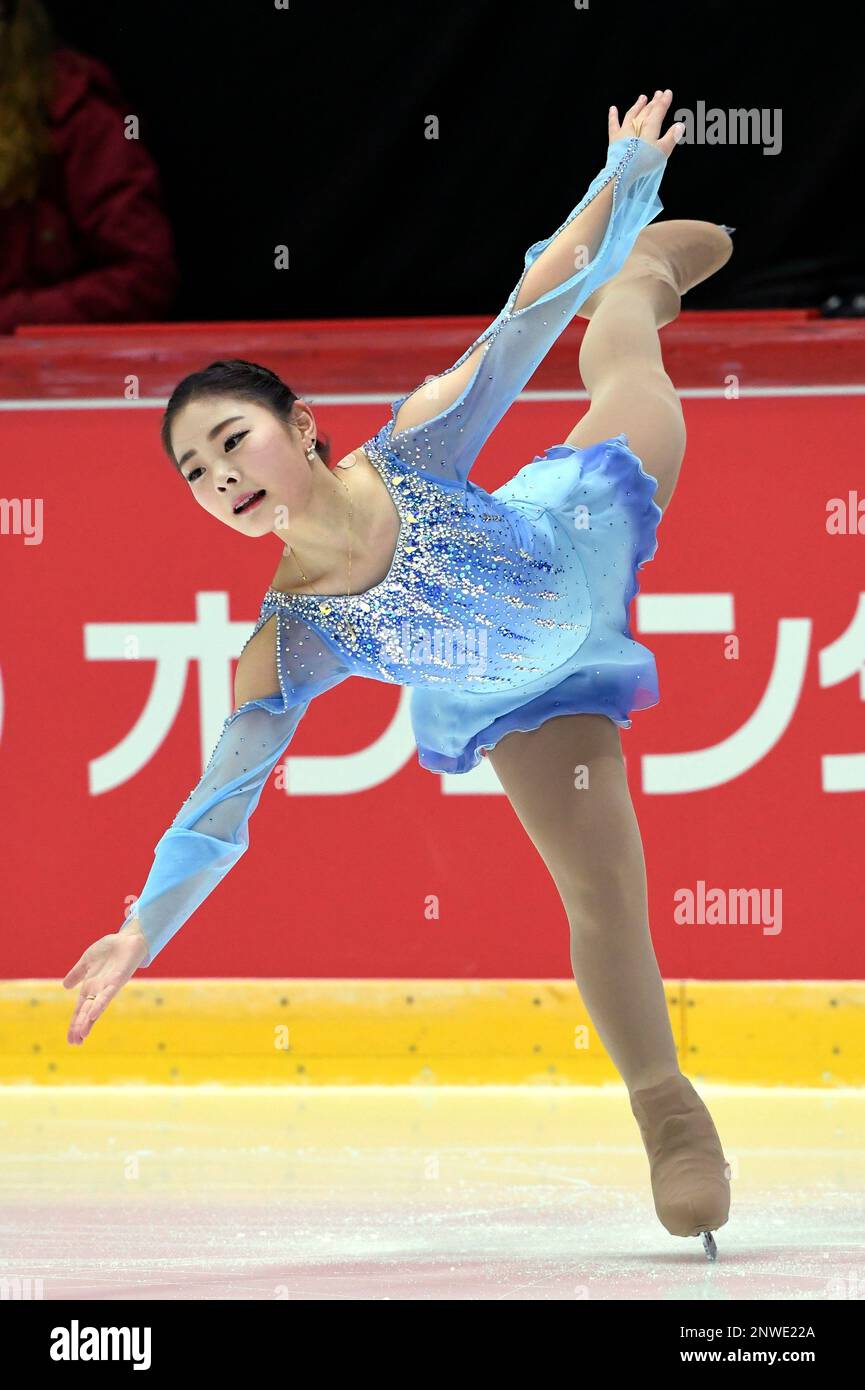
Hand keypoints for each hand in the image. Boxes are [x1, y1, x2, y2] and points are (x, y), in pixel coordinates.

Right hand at [63, 921, 149, 1044]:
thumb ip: (77, 974)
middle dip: (80, 1027)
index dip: (75, 1023)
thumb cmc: (109, 950)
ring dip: (88, 1021)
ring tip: (82, 1035)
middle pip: (87, 1012)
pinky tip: (94, 1014)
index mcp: (90, 987)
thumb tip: (65, 986)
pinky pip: (107, 994)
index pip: (80, 1009)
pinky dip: (100, 1004)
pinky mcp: (117, 980)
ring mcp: (108, 986)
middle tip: (74, 1043)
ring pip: (96, 1007)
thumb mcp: (87, 961)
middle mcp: (99, 990)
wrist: (128, 939)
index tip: (71, 1039)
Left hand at [609, 90, 683, 158]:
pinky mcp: (614, 139)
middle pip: (647, 111)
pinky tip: (613, 108)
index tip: (668, 92)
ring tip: (642, 97)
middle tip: (658, 93)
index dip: (664, 101)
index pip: (658, 111)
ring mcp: (624, 131)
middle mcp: (637, 125)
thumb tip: (680, 125)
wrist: (622, 172)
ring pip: (632, 114)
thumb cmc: (643, 162)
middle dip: (653, 102)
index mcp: (650, 127)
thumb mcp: (663, 151)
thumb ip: (672, 137)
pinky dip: (613, 116)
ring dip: (638, 105)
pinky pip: (613, 125)